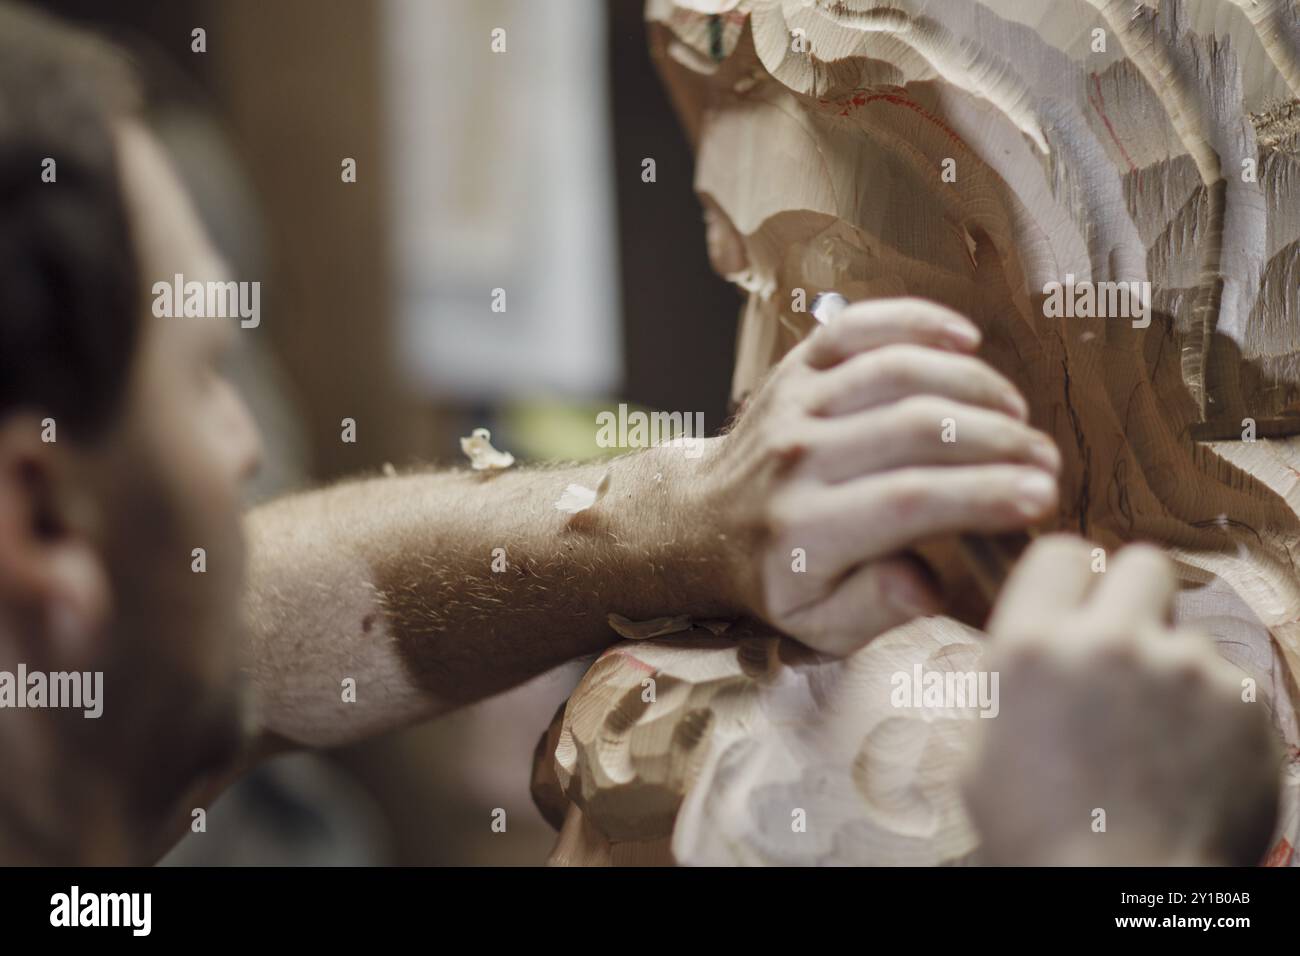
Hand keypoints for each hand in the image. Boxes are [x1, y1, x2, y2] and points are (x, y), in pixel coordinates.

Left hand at [699, 296, 1059, 654]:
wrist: (704, 523)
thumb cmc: (778, 577)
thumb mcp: (819, 623)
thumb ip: (876, 609)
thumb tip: (925, 583)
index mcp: (805, 530)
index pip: (908, 501)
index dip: (982, 495)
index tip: (1042, 499)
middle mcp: (797, 458)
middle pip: (916, 428)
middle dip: (998, 443)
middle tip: (1046, 463)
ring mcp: (796, 402)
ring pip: (897, 371)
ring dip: (974, 386)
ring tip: (1018, 417)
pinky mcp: (798, 365)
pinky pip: (860, 325)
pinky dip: (916, 320)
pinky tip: (968, 340)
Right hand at [963, 535, 1280, 864]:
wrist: (1121, 895)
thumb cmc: (1038, 834)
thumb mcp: (983, 748)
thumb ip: (1015, 680)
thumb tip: (1035, 646)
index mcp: (1032, 647)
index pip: (1060, 552)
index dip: (1071, 575)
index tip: (1076, 598)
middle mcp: (1111, 641)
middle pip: (1142, 564)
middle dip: (1136, 597)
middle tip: (1127, 645)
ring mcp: (1186, 669)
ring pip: (1187, 634)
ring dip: (1174, 668)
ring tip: (1157, 734)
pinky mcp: (1244, 705)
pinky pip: (1228, 683)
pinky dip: (1213, 712)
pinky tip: (1190, 759)